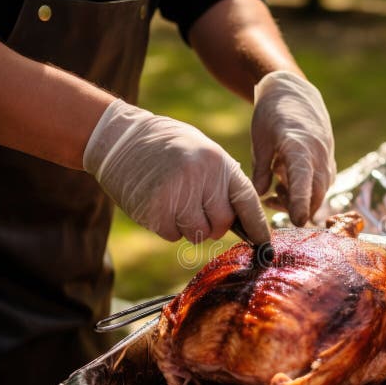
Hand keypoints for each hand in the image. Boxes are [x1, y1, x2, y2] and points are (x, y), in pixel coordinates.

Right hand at [84, 99, 269, 244]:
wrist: (120, 139)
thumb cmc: (168, 147)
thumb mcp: (203, 152)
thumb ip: (222, 182)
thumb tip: (241, 222)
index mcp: (218, 162)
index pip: (247, 201)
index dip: (258, 227)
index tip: (265, 246)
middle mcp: (201, 178)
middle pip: (221, 224)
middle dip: (213, 225)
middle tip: (197, 210)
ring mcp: (177, 194)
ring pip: (197, 234)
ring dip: (188, 227)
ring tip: (175, 201)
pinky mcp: (155, 209)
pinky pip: (173, 235)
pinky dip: (168, 227)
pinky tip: (159, 204)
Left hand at [251, 71, 335, 225]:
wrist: (294, 91)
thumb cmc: (273, 113)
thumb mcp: (260, 141)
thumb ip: (260, 171)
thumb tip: (259, 198)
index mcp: (300, 147)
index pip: (304, 181)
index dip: (300, 202)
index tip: (296, 220)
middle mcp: (319, 156)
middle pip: (316, 196)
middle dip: (297, 210)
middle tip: (272, 205)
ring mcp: (326, 161)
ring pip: (318, 194)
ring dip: (298, 201)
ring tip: (274, 192)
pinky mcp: (326, 163)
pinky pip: (318, 186)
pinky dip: (303, 193)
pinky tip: (282, 188)